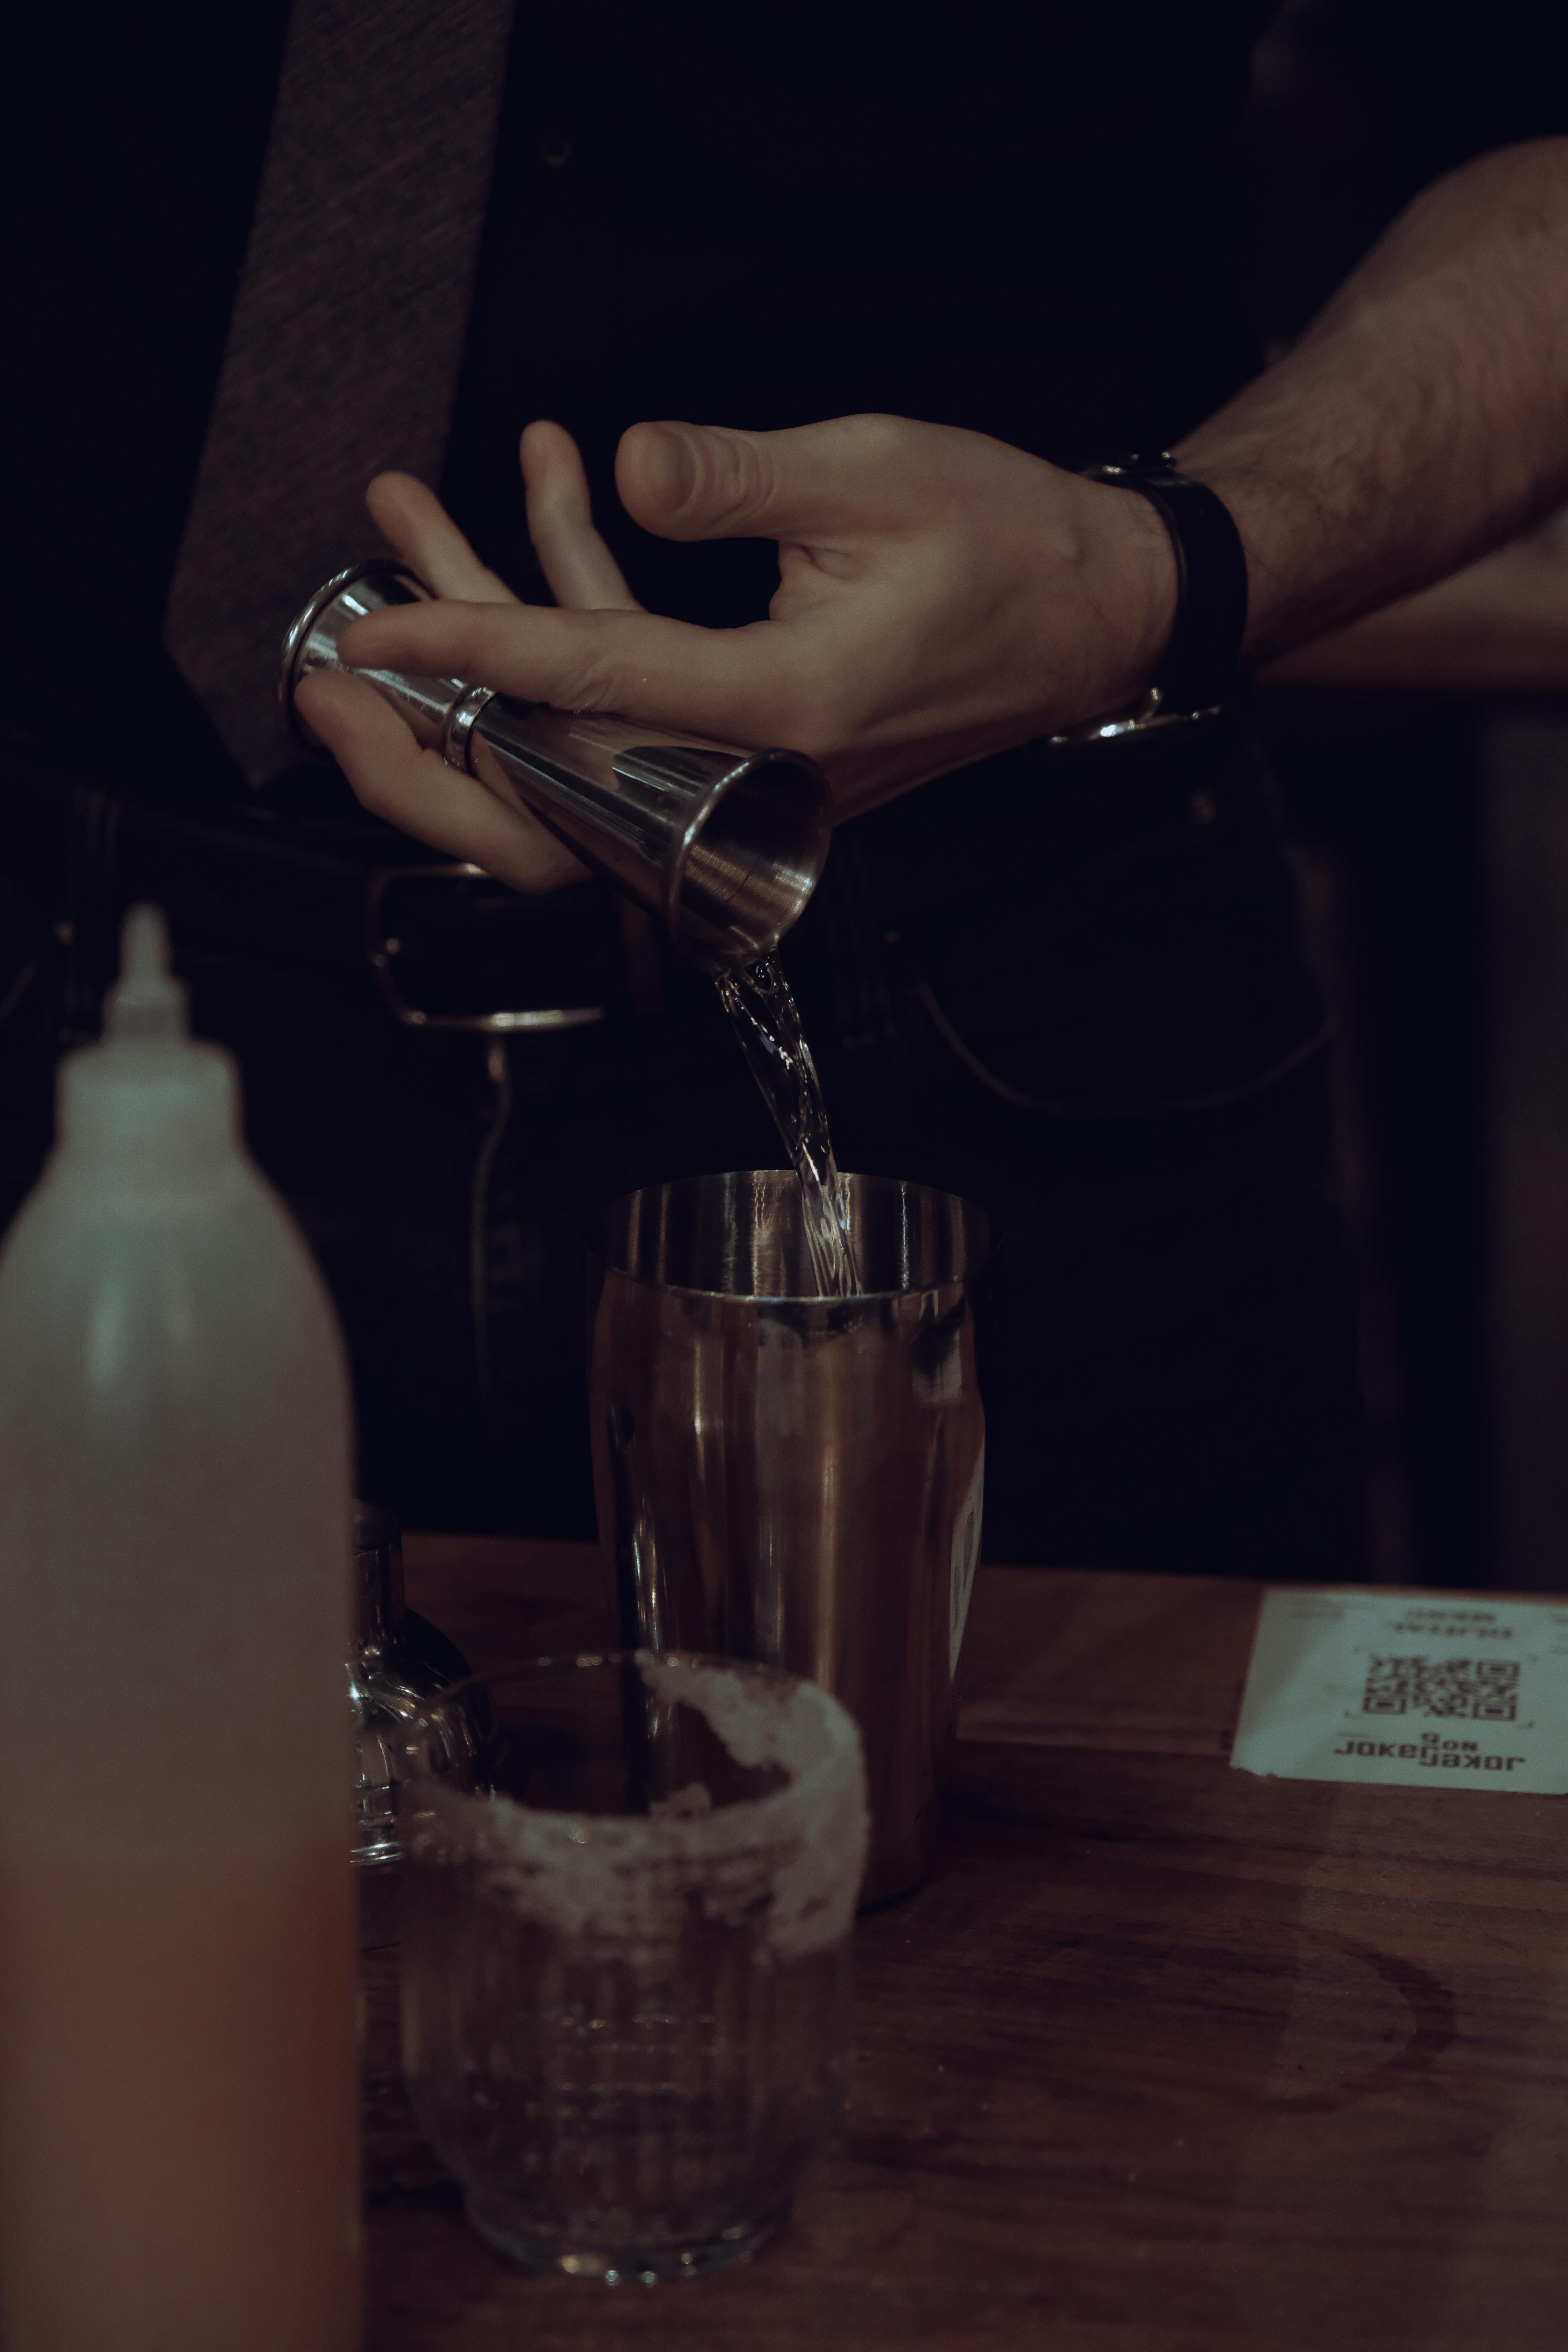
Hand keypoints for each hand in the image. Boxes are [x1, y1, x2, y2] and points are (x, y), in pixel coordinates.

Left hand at [298, 413, 1176, 877]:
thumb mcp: (879, 474)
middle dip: (427, 737)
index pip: (588, 692)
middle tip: (333, 666)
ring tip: (416, 519)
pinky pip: (631, 719)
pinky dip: (577, 623)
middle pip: (553, 800)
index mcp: (787, 709)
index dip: (467, 655)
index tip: (370, 636)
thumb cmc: (1008, 546)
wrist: (1093, 618)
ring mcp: (753, 782)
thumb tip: (631, 471)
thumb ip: (745, 475)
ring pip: (577, 755)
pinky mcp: (752, 759)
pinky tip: (558, 502)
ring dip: (487, 639)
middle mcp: (759, 774)